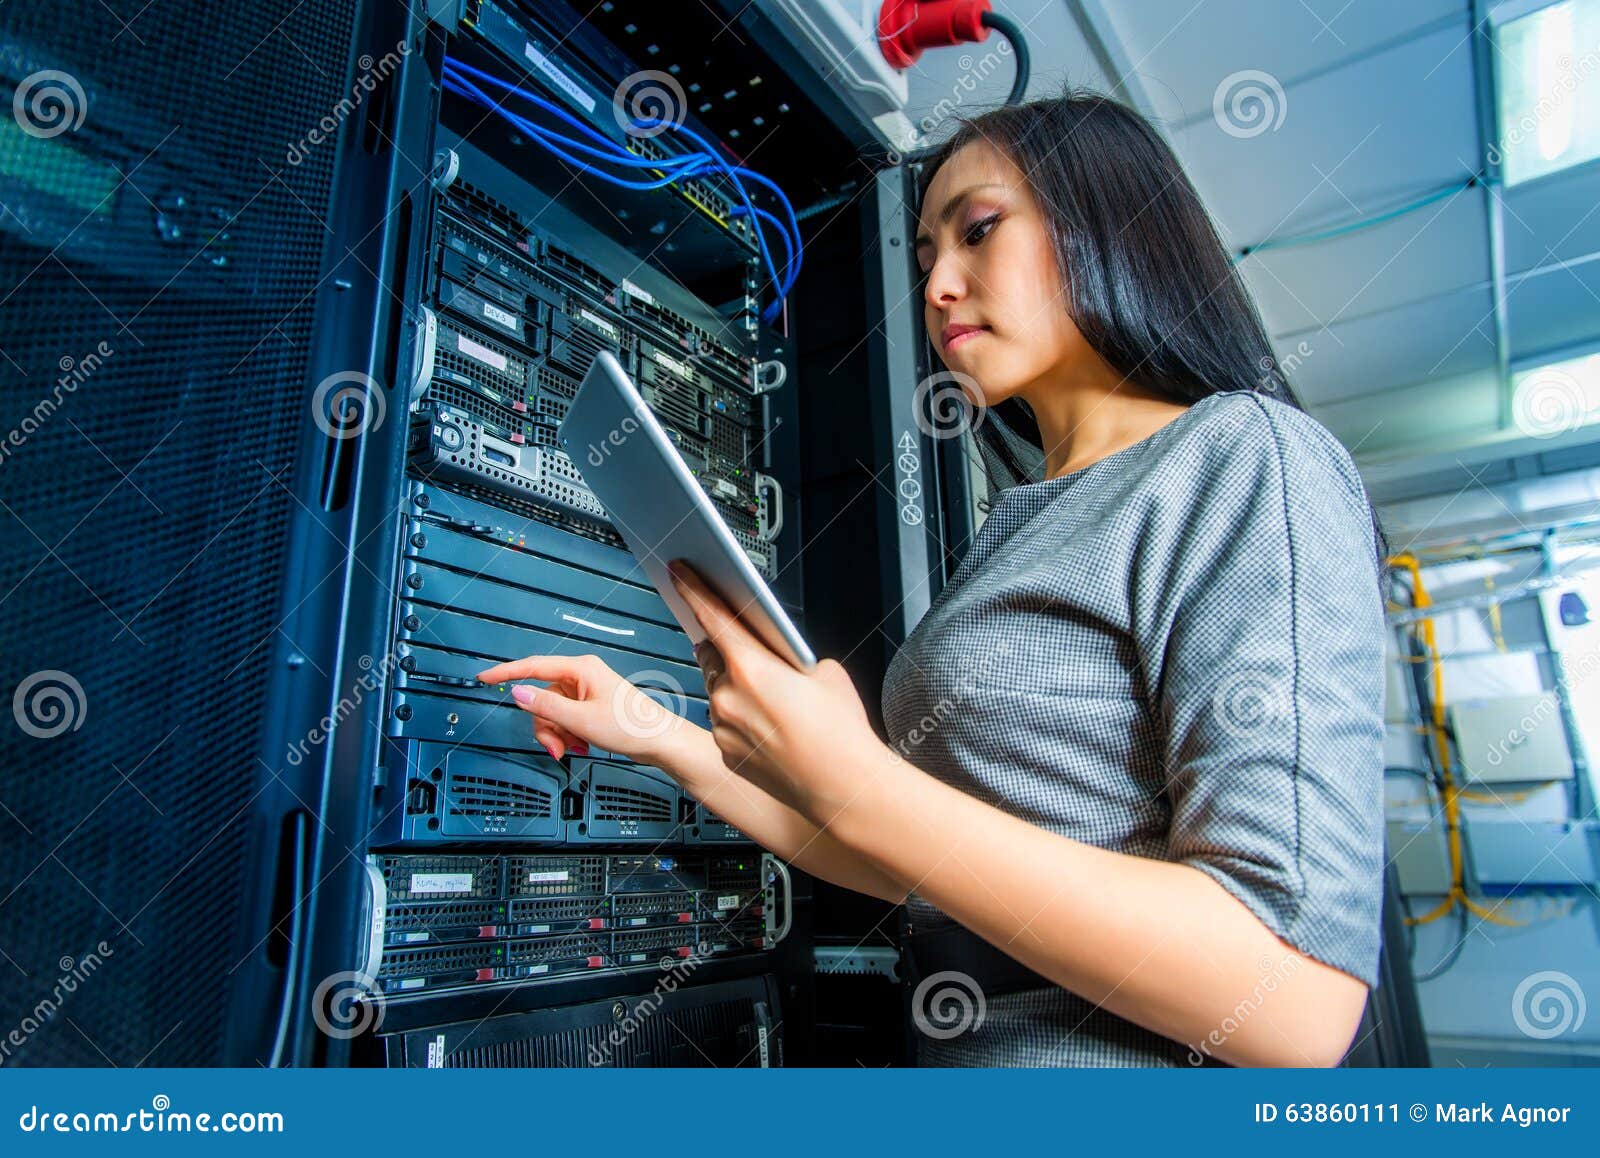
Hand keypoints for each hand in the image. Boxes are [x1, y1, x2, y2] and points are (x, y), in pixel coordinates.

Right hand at [474, 653, 704, 768]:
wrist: (660, 741)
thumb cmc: (631, 726)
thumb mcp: (581, 719)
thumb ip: (546, 706)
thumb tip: (517, 693)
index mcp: (580, 669)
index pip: (533, 666)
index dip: (506, 673)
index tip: (485, 677)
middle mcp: (582, 676)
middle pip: (541, 697)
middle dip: (544, 725)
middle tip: (557, 747)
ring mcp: (586, 691)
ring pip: (551, 712)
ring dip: (557, 733)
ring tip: (573, 747)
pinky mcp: (590, 705)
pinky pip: (565, 718)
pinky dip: (567, 734)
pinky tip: (581, 745)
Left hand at [667, 559, 878, 820]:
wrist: (843, 788)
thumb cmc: (840, 731)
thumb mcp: (825, 671)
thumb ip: (790, 655)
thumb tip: (776, 656)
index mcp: (752, 667)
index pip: (711, 615)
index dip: (692, 588)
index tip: (678, 571)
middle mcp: (728, 696)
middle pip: (710, 654)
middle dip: (722, 646)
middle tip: (743, 645)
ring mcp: (723, 727)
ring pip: (716, 691)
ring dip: (732, 685)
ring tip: (770, 697)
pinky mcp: (725, 753)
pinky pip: (724, 723)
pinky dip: (738, 717)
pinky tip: (768, 726)